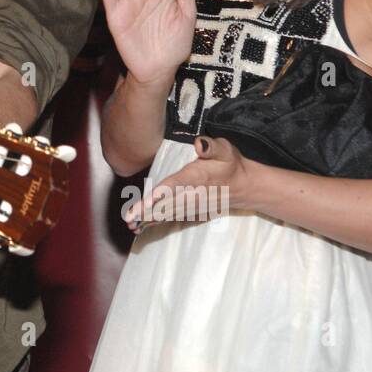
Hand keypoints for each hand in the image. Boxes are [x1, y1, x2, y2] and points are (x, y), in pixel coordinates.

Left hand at [124, 135, 251, 231]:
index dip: (158, 195)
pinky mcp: (191, 211)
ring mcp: (192, 206)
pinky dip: (156, 223)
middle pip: (166, 204)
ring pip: (167, 214)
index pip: (174, 186)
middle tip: (128, 218)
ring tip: (130, 224)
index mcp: (196, 177)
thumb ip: (211, 146)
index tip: (144, 204)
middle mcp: (193, 194)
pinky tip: (141, 227)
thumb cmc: (230, 164)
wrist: (244, 187)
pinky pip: (171, 218)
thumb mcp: (225, 150)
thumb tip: (199, 143)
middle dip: (147, 212)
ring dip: (148, 219)